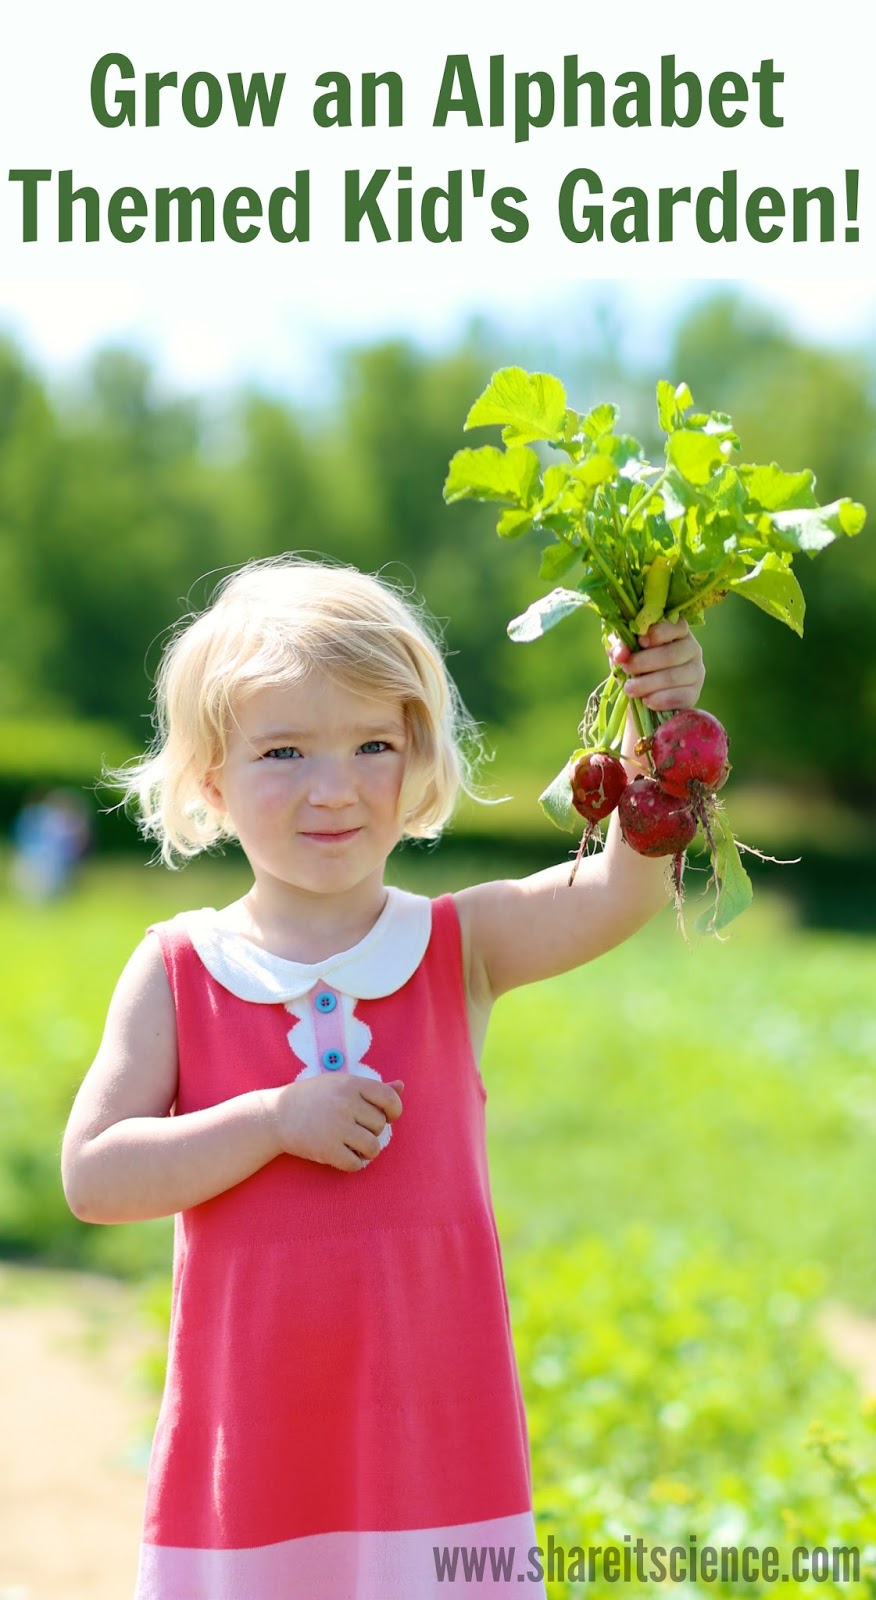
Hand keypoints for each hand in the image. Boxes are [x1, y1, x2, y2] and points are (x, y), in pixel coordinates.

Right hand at [274, 1075, 404, 1172]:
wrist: (276, 1115)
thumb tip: (401, 1086)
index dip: (394, 1110)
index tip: (387, 1117)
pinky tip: (343, 1156)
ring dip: (367, 1151)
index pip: (390, 1098)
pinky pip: (356, 1164)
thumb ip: (372, 1088)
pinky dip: (353, 1164)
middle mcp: (346, 1103)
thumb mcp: (340, 1084)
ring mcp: (337, 1127)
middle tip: (355, 1129)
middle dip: (372, 1130)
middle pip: (380, 1125)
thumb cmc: (313, 1098)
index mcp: (351, 1084)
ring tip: (354, 1146)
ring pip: (373, 1147)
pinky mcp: (327, 1149)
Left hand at [607, 619, 704, 711]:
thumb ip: (619, 646)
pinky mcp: (694, 693)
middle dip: (645, 662)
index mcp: (677, 631)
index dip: (658, 633)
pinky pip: (681, 696)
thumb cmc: (634, 665)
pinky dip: (661, 699)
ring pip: (674, 676)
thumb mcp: (624, 651)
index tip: (640, 641)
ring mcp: (696, 671)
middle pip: (671, 654)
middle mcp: (691, 648)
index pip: (675, 625)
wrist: (641, 696)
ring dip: (648, 683)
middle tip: (626, 668)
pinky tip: (646, 701)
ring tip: (629, 688)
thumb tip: (621, 653)